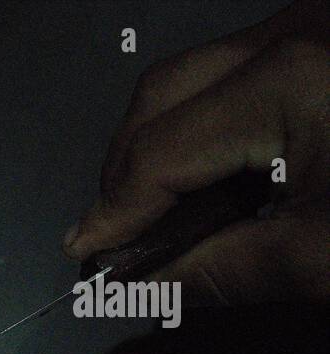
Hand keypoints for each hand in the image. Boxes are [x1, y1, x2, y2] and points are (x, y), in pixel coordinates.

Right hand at [64, 0, 329, 303]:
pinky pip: (238, 68)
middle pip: (160, 95)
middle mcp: (295, 33)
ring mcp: (312, 25)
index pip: (160, 153)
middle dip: (127, 170)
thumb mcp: (317, 261)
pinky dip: (209, 121)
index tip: (88, 255)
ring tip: (166, 209)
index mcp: (288, 80)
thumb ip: (215, 273)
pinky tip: (219, 175)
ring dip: (163, 141)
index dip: (115, 213)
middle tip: (120, 235)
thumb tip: (136, 286)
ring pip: (192, 76)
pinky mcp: (324, 37)